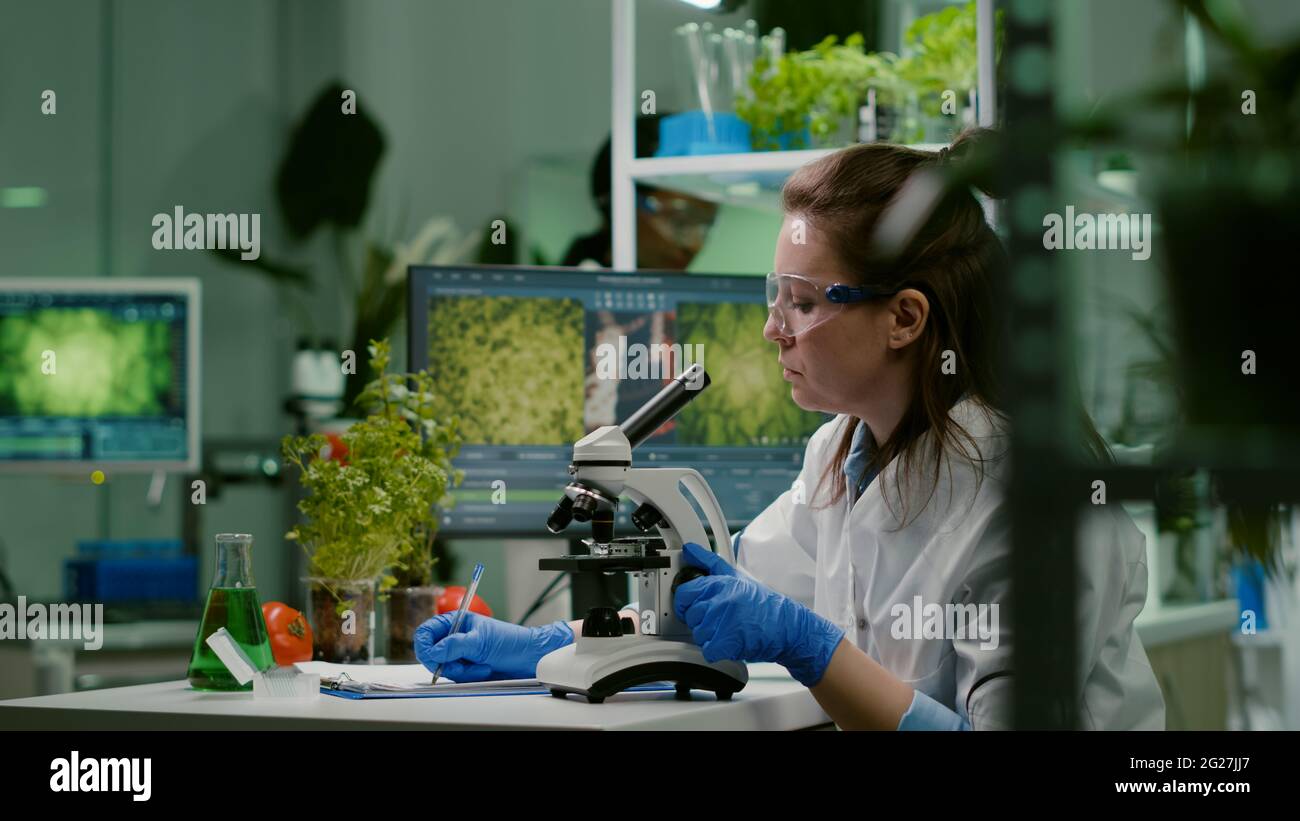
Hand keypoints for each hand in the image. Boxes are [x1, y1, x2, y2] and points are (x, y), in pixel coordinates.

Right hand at [413, 611, 572, 681]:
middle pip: (431, 654)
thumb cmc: (510, 641)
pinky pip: (455, 678)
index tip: (431, 656)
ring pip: (443, 668)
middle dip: (446, 662)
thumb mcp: (481, 640)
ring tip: (481, 665)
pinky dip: (468, 677)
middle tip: (460, 663)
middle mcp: (454, 637)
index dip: (424, 645)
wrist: (528, 659)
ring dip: (462, 671)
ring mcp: (459, 655)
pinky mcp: (466, 670)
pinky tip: (483, 670)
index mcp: (455, 622)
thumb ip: (454, 645)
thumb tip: (434, 652)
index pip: (426, 632)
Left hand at [673, 542, 843, 686]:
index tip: (693, 607)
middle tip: (721, 620)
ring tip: (729, 630)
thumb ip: (709, 562)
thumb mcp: (736, 576)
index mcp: (720, 583)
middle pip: (690, 617)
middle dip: (702, 621)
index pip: (684, 593)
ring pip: (698, 635)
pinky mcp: (728, 642)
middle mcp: (720, 600)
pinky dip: (717, 651)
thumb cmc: (763, 604)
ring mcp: (723, 622)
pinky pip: (708, 650)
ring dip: (710, 637)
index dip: (686, 603)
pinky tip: (731, 642)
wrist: (788, 627)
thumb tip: (689, 550)